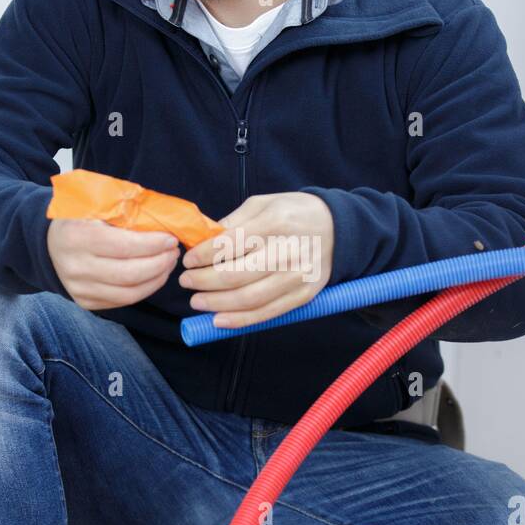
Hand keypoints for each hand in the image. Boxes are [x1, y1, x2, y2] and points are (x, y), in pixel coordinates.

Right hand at [47, 217, 179, 310]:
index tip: (170, 239)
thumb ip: (123, 209)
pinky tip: (155, 276)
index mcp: (77, 237)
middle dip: (160, 263)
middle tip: (173, 252)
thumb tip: (162, 218)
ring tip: (168, 264)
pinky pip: (123, 301)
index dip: (153, 245)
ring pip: (130, 293)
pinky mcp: (86, 302)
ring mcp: (80, 288)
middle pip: (130, 273)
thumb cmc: (80, 220)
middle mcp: (76, 267)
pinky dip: (145, 290)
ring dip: (157, 279)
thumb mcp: (94, 205)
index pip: (125, 246)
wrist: (50, 245)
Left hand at [178, 191, 334, 326]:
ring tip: (197, 302)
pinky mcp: (303, 296)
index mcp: (275, 223)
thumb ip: (233, 222)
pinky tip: (219, 320)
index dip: (202, 255)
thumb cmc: (295, 213)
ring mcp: (297, 277)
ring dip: (216, 304)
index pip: (229, 244)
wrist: (338, 228)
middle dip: (202, 281)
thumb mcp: (264, 203)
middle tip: (186, 281)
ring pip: (248, 299)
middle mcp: (287, 252)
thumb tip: (202, 242)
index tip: (188, 259)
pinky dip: (240, 320)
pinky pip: (267, 313)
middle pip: (235, 275)